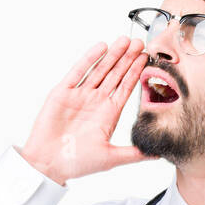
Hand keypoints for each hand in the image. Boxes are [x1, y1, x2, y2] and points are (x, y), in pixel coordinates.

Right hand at [18, 36, 155, 185]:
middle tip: (139, 42)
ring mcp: (79, 96)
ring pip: (99, 70)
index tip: (146, 58)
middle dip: (127, 59)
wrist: (48, 164)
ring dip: (112, 55)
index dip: (135, 72)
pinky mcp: (63, 93)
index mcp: (108, 115)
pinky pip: (78, 72)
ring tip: (124, 40)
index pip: (125, 88)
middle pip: (115, 75)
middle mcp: (95, 102)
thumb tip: (157, 154)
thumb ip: (134, 154)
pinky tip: (101, 47)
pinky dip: (89, 59)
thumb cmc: (77, 164)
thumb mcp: (110, 158)